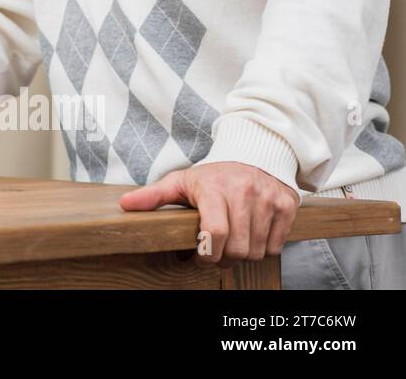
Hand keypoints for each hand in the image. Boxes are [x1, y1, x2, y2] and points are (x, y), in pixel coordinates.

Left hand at [119, 161, 299, 266]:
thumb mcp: (180, 181)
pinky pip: (276, 245)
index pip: (215, 233)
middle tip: (216, 252)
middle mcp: (244, 191)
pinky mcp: (287, 204)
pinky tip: (251, 235)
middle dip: (224, 258)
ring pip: (257, 250)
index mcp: (214, 187)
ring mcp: (268, 198)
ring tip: (232, 244)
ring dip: (243, 255)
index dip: (207, 254)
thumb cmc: (212, 175)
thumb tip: (124, 204)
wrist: (253, 152)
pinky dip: (263, 248)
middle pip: (237, 248)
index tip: (199, 256)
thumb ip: (153, 195)